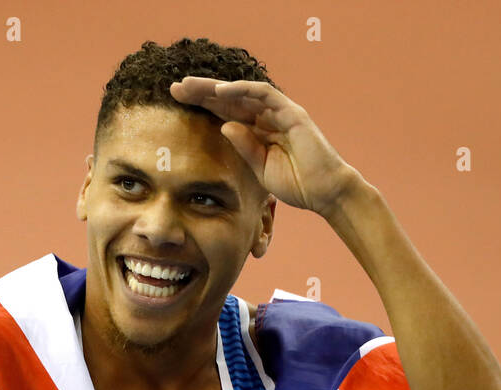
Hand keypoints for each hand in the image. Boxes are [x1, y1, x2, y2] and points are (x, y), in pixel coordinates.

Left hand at [170, 76, 359, 216]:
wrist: (324, 192)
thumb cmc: (296, 183)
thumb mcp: (260, 168)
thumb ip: (244, 147)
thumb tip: (223, 126)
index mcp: (258, 131)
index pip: (225, 112)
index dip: (202, 105)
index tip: (177, 101)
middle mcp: (267, 117)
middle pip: (230, 99)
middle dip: (202, 92)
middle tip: (175, 87)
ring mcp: (280, 112)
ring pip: (243, 91)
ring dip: (217, 87)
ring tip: (191, 86)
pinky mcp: (292, 112)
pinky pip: (265, 94)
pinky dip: (243, 89)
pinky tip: (222, 91)